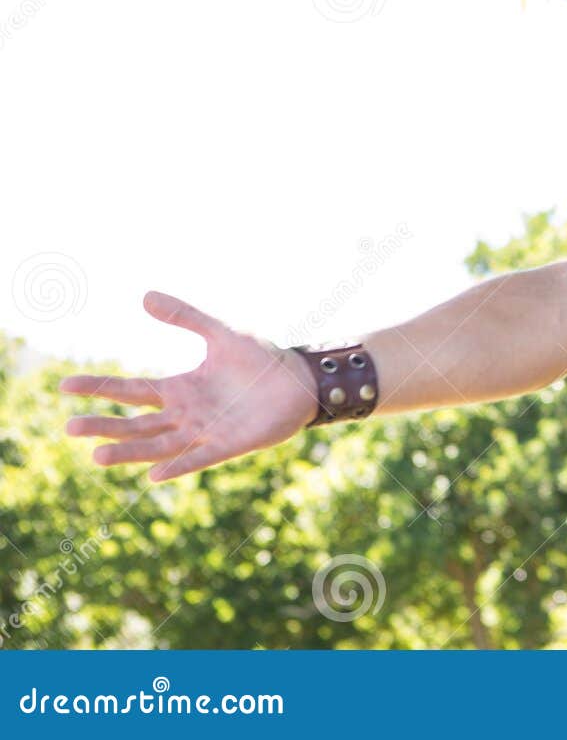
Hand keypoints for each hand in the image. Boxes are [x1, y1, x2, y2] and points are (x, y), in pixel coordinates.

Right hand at [59, 290, 320, 482]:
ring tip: (96, 456)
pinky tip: (153, 475)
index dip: (98, 387)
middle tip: (70, 427)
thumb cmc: (261, 360)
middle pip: (135, 423)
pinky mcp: (228, 445)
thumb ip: (185, 316)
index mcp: (180, 388)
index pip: (129, 389)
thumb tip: (144, 295)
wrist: (300, 380)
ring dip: (129, 452)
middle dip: (104, 425)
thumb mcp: (221, 333)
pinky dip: (178, 466)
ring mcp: (205, 431)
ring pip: (158, 445)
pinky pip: (198, 458)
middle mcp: (185, 413)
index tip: (63, 384)